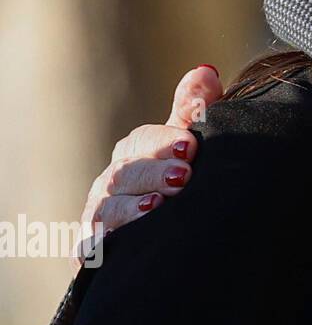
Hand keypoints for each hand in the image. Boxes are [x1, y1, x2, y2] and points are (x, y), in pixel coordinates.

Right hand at [74, 65, 223, 267]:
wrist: (174, 243)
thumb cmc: (183, 182)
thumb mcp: (190, 146)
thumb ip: (196, 110)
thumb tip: (205, 71)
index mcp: (135, 153)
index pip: (144, 140)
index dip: (165, 141)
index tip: (191, 146)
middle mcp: (113, 183)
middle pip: (124, 173)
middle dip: (153, 173)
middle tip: (184, 176)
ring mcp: (100, 217)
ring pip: (107, 209)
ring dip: (131, 208)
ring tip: (158, 207)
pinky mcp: (94, 253)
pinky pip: (92, 248)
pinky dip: (105, 244)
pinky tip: (123, 243)